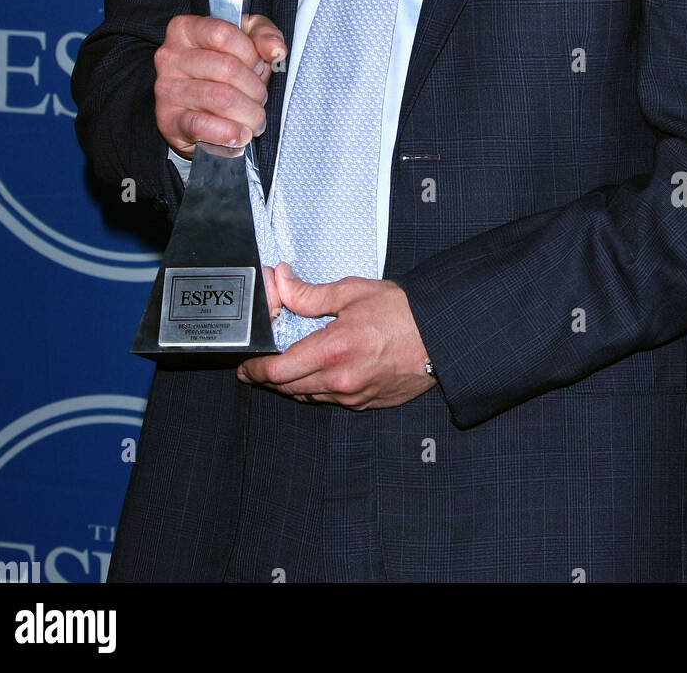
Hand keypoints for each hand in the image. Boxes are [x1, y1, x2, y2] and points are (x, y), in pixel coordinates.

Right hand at [154, 13, 286, 157]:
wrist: (196, 112)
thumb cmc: (224, 69)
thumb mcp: (247, 40)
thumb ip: (265, 35)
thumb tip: (276, 51)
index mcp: (185, 30)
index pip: (223, 34)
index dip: (250, 54)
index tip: (258, 66)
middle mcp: (170, 57)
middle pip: (227, 68)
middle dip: (255, 88)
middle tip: (260, 99)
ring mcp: (167, 89)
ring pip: (221, 99)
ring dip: (249, 113)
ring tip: (254, 119)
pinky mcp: (169, 121)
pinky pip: (203, 126)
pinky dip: (230, 133)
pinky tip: (240, 135)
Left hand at [237, 264, 436, 409]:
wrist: (441, 336)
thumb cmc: (401, 311)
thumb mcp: (352, 292)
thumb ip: (309, 293)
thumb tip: (280, 282)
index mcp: (333, 351)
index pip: (278, 371)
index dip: (255, 370)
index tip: (245, 366)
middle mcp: (340, 381)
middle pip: (288, 389)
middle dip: (270, 378)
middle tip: (259, 366)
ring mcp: (354, 397)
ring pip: (309, 397)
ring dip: (293, 384)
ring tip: (288, 367)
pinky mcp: (367, 404)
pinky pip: (332, 400)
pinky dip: (319, 388)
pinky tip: (322, 372)